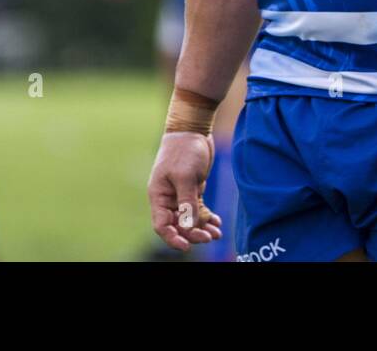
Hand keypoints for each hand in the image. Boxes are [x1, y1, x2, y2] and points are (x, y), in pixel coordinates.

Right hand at [147, 131, 222, 251]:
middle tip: (209, 237)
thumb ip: (186, 202)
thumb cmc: (184, 150)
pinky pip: (198, 210)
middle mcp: (168, 198)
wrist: (193, 129)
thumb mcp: (185, 176)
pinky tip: (217, 223)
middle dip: (192, 234)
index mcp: (159, 195)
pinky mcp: (193, 189)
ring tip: (217, 234)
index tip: (186, 246)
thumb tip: (188, 227)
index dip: (172, 238)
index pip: (161, 225)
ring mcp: (181, 194)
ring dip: (202, 228)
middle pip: (178, 225)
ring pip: (189, 219)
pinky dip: (207, 217)